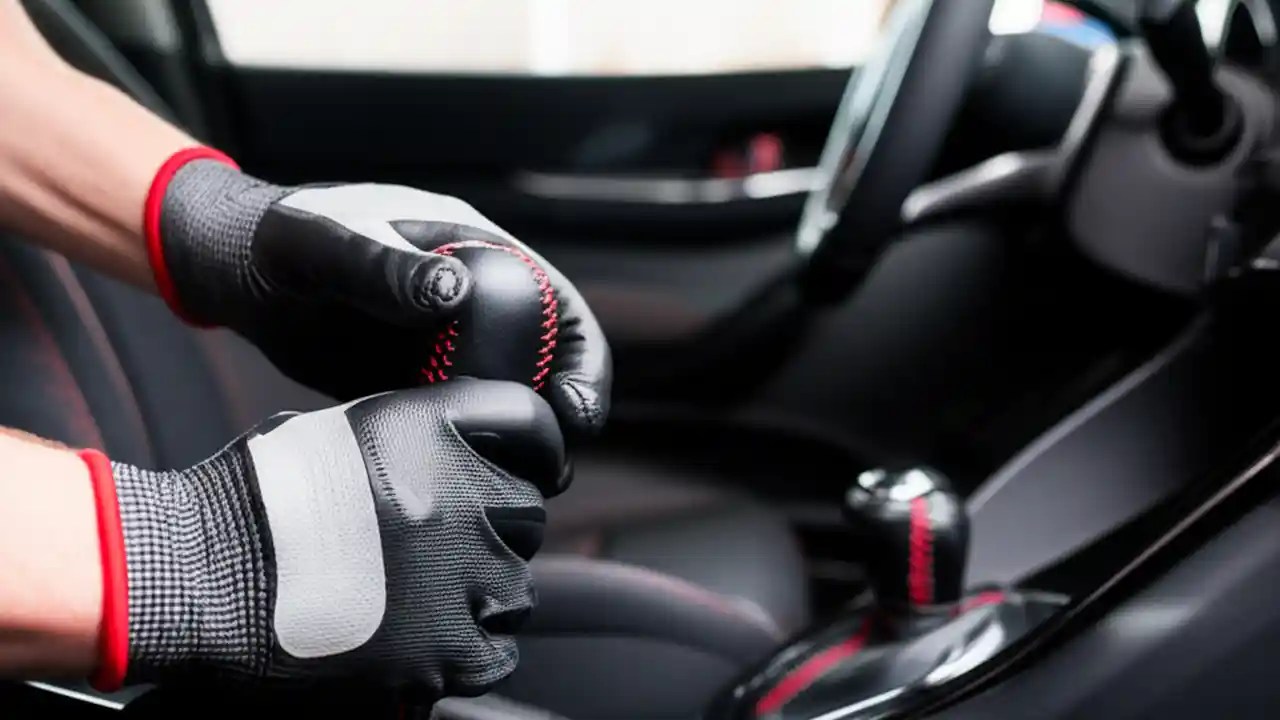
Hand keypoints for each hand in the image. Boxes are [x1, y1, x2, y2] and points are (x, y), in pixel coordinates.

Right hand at [81, 379, 564, 696]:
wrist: (192, 580)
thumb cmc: (251, 503)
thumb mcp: (338, 431)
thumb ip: (418, 434)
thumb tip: (476, 456)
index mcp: (426, 429)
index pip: (530, 422)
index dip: (538, 448)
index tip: (536, 468)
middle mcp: (455, 495)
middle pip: (527, 510)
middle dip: (493, 527)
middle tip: (437, 548)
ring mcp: (457, 576)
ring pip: (516, 585)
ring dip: (480, 591)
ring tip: (414, 598)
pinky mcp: (446, 649)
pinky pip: (496, 648)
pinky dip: (467, 648)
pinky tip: (418, 640)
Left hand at [145, 149, 609, 436]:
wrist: (231, 270)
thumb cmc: (281, 236)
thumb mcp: (327, 243)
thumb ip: (383, 267)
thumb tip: (451, 294)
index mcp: (479, 254)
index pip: (559, 308)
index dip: (581, 360)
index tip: (577, 409)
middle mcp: (475, 305)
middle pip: (546, 365)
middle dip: (561, 415)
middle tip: (554, 463)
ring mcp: (445, 349)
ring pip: (507, 401)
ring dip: (518, 441)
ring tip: (516, 483)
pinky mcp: (414, 386)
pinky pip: (457, 423)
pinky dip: (467, 452)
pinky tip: (458, 482)